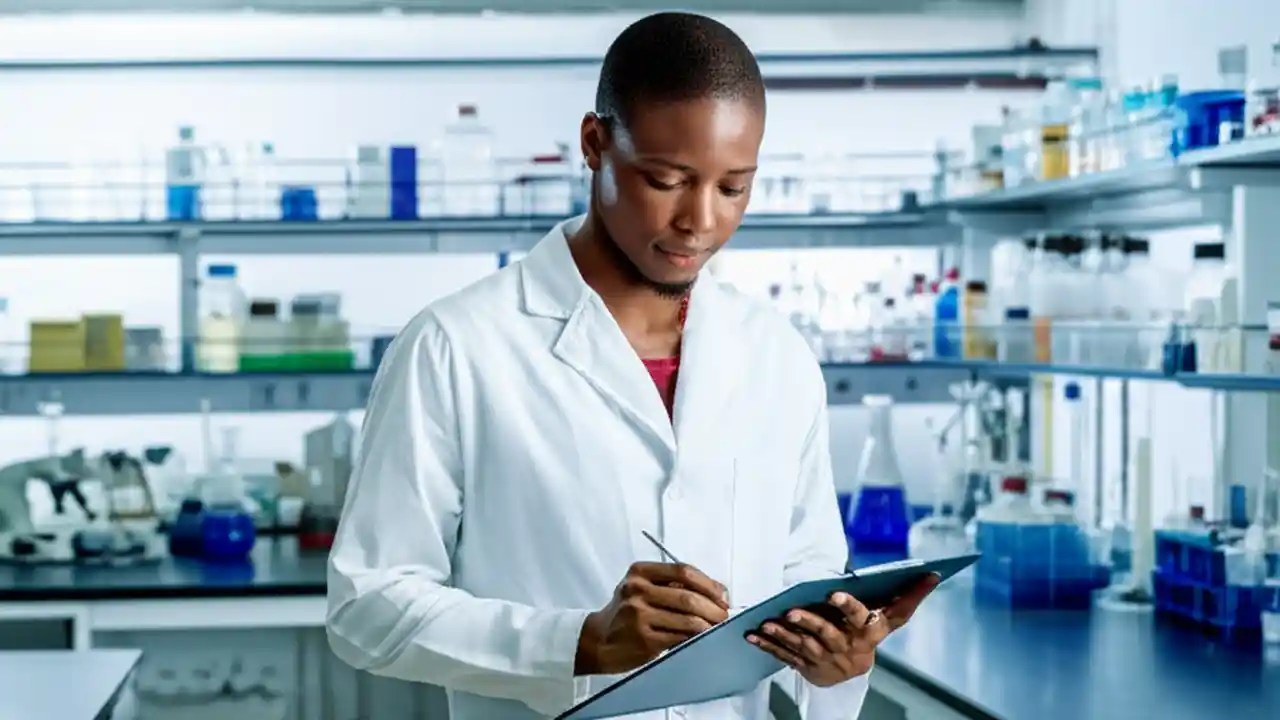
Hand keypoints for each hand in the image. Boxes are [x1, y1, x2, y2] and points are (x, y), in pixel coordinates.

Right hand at [575, 562, 729, 675]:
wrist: (598, 640)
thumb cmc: (625, 613)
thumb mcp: (641, 588)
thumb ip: (672, 584)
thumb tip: (716, 590)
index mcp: (639, 572)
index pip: (683, 571)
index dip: (708, 583)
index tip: (722, 594)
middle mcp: (637, 590)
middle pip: (688, 596)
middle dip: (713, 607)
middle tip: (723, 614)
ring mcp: (639, 615)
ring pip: (687, 619)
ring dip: (708, 624)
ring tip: (715, 626)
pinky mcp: (644, 639)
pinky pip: (679, 636)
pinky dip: (695, 637)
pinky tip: (699, 637)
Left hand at [745, 574, 939, 686]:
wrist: (851, 672)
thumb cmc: (872, 632)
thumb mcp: (892, 617)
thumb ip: (909, 596)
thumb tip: (934, 573)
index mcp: (867, 632)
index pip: (860, 617)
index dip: (848, 606)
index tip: (834, 592)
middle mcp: (846, 648)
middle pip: (827, 634)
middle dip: (810, 622)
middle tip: (793, 610)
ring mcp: (823, 659)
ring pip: (802, 646)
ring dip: (784, 634)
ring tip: (768, 621)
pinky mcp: (803, 665)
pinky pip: (783, 655)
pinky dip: (767, 644)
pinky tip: (752, 633)